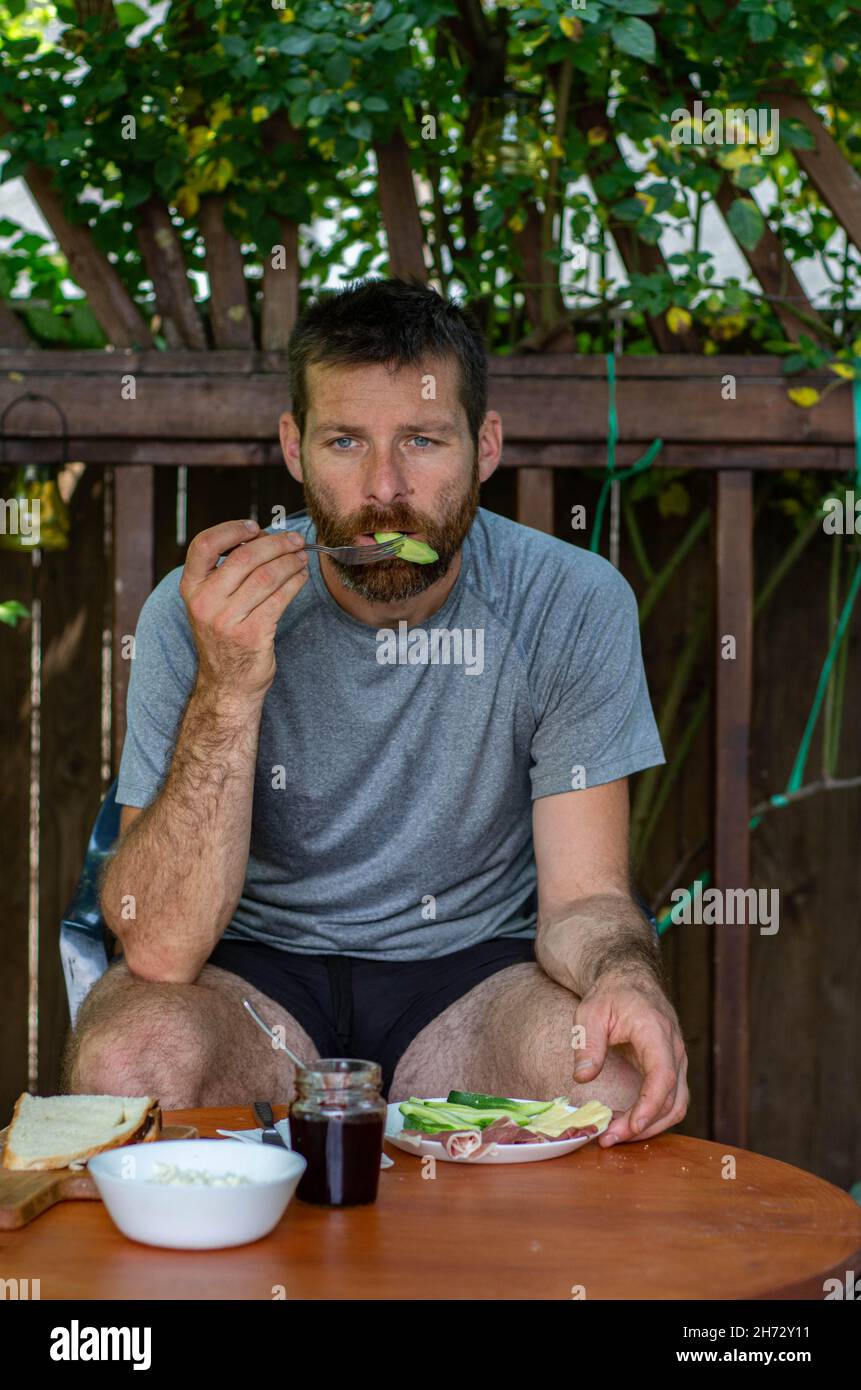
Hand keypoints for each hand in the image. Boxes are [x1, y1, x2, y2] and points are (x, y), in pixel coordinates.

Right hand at [180, 519, 308, 699]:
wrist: (227, 683)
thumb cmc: (225, 636)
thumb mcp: (211, 602)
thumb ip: (226, 572)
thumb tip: (263, 537)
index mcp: (191, 588)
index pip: (204, 545)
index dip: (232, 529)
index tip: (256, 527)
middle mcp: (204, 602)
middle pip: (245, 557)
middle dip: (276, 544)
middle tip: (295, 540)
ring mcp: (227, 620)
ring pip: (266, 576)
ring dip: (290, 562)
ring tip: (302, 557)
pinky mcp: (251, 634)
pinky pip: (280, 598)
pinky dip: (295, 583)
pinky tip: (301, 577)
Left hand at [571, 972, 688, 1145]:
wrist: (629, 981)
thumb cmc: (610, 995)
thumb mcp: (590, 1013)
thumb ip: (588, 1044)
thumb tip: (583, 1078)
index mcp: (655, 1031)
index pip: (662, 1074)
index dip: (649, 1105)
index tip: (631, 1126)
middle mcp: (674, 1048)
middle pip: (672, 1099)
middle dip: (643, 1125)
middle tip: (609, 1139)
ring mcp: (677, 1060)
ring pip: (676, 1105)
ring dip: (649, 1127)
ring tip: (615, 1137)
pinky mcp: (671, 1069)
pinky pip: (670, 1101)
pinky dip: (652, 1118)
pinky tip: (626, 1124)